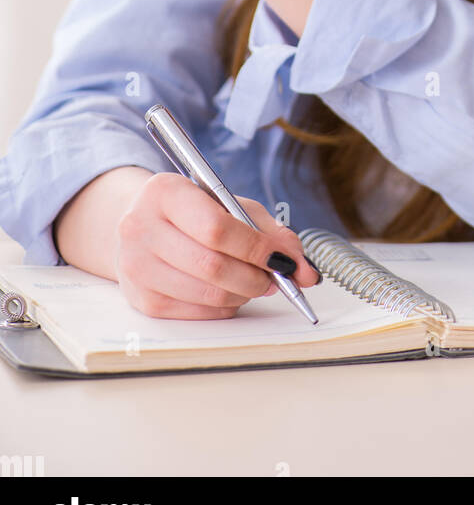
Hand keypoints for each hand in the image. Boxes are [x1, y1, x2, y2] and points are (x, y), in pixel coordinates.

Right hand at [114, 171, 319, 320]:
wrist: (140, 224)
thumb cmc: (193, 211)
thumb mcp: (230, 205)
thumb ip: (270, 232)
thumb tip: (305, 271)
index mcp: (165, 192)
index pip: (216, 228)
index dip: (256, 248)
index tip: (283, 260)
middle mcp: (140, 227)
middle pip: (212, 265)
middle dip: (255, 277)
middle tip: (275, 277)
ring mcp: (136, 266)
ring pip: (208, 293)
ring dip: (244, 293)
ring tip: (255, 282)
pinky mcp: (141, 298)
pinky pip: (197, 312)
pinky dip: (225, 307)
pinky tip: (230, 291)